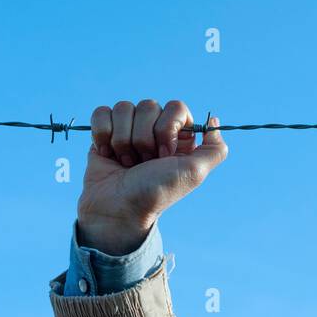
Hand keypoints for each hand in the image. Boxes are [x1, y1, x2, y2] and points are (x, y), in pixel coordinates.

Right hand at [76, 99, 227, 255]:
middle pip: (148, 106)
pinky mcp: (104, 134)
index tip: (164, 155)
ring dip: (122, 141)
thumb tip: (214, 121)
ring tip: (126, 163)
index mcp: (178, 136)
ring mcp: (128, 130)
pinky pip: (102, 113)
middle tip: (143, 163)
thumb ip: (215, 149)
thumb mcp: (194, 173)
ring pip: (124, 108)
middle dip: (144, 139)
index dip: (168, 129)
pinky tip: (107, 154)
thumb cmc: (156, 193)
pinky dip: (102, 134)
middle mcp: (154, 130)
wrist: (118, 211)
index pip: (176, 107)